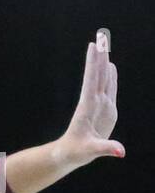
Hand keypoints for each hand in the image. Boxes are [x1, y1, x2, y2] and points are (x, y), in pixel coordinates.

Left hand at [59, 29, 123, 164]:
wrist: (71, 154)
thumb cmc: (76, 152)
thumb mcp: (90, 151)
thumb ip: (105, 149)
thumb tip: (121, 151)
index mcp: (88, 108)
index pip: (91, 81)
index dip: (93, 64)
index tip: (93, 47)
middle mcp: (94, 103)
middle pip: (97, 75)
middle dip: (99, 57)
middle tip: (101, 37)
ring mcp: (100, 105)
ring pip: (103, 79)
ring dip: (104, 63)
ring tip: (105, 46)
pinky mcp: (106, 110)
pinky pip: (110, 89)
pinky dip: (111, 77)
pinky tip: (110, 67)